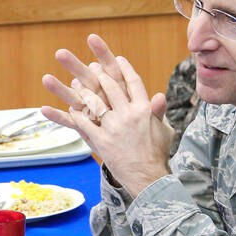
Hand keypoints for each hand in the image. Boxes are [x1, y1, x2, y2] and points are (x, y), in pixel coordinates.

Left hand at [40, 34, 174, 196]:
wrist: (148, 177)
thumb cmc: (157, 153)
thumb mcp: (164, 130)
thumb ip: (159, 112)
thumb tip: (159, 96)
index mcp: (144, 109)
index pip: (133, 83)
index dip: (124, 69)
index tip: (117, 59)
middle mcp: (128, 114)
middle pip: (111, 87)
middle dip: (100, 74)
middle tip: (92, 67)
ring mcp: (113, 127)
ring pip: (94, 102)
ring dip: (84, 91)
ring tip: (77, 83)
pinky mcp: (101, 140)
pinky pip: (84, 123)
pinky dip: (76, 115)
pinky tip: (71, 109)